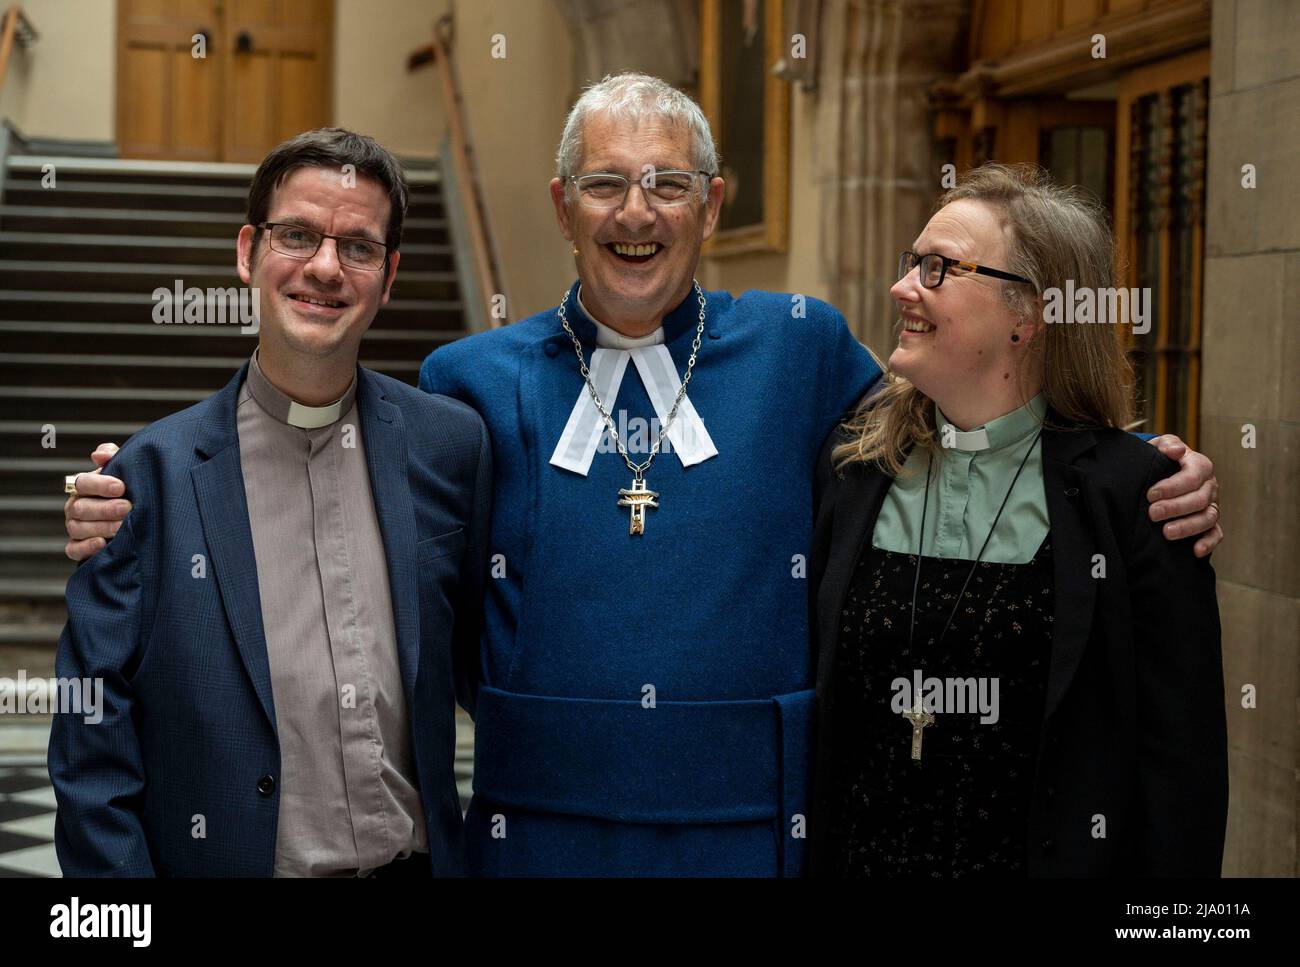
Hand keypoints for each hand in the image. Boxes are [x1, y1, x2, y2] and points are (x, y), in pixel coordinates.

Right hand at [64, 443, 130, 561]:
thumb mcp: (124, 469)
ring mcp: (75, 527)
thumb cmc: (129, 489)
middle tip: (127, 508)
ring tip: (122, 527)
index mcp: (82, 486)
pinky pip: (74, 549)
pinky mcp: (77, 547)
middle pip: (80, 507)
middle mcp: (75, 506)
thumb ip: (113, 457)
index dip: (100, 485)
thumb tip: (99, 455)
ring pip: (78, 528)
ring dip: (101, 527)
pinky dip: (86, 547)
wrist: (139, 515)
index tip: (121, 487)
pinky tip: (102, 543)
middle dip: (105, 508)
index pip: (82, 483)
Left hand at [1145, 435, 1221, 557]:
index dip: (1172, 487)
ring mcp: (1211, 505)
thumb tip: (1175, 451)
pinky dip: (1208, 543)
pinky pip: (1215, 534)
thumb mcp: (1160, 446)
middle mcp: (1209, 486)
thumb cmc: (1159, 459)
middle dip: (1175, 508)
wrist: (1160, 473)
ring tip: (1166, 533)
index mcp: (1200, 466)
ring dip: (1188, 527)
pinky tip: (1194, 551)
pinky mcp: (1210, 523)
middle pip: (1199, 499)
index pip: (1192, 476)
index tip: (1150, 494)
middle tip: (1152, 514)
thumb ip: (1166, 444)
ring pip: (1207, 518)